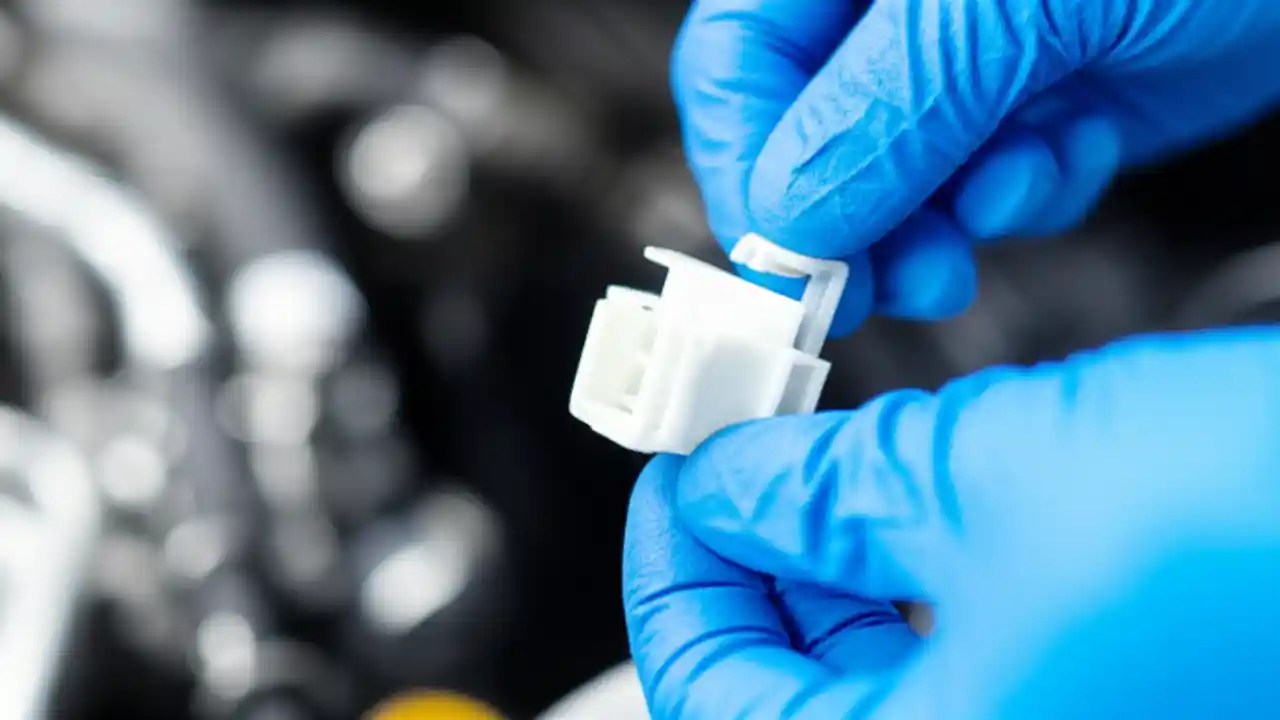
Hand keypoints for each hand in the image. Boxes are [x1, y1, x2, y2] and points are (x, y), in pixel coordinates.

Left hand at [624, 327, 1279, 717]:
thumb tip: (722, 482)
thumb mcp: (979, 480)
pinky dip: (904, 572)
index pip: (710, 699)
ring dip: (825, 558)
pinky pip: (953, 653)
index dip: (674, 577)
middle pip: (785, 687)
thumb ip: (815, 491)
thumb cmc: (1252, 532)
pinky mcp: (1086, 694)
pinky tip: (901, 490)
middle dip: (750, 561)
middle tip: (735, 453)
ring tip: (811, 455)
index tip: (678, 481)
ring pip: (868, 668)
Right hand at [673, 0, 1279, 331]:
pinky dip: (1024, 194)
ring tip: (997, 207)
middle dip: (853, 218)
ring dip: (942, 218)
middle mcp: (896, 7)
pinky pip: (989, 182)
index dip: (747, 166)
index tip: (787, 262)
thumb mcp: (1014, 1)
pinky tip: (1069, 154)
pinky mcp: (1038, 101)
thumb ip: (884, 107)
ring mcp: (967, 57)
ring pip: (898, 176)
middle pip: (807, 133)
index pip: (735, 64)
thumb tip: (787, 216)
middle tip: (888, 283)